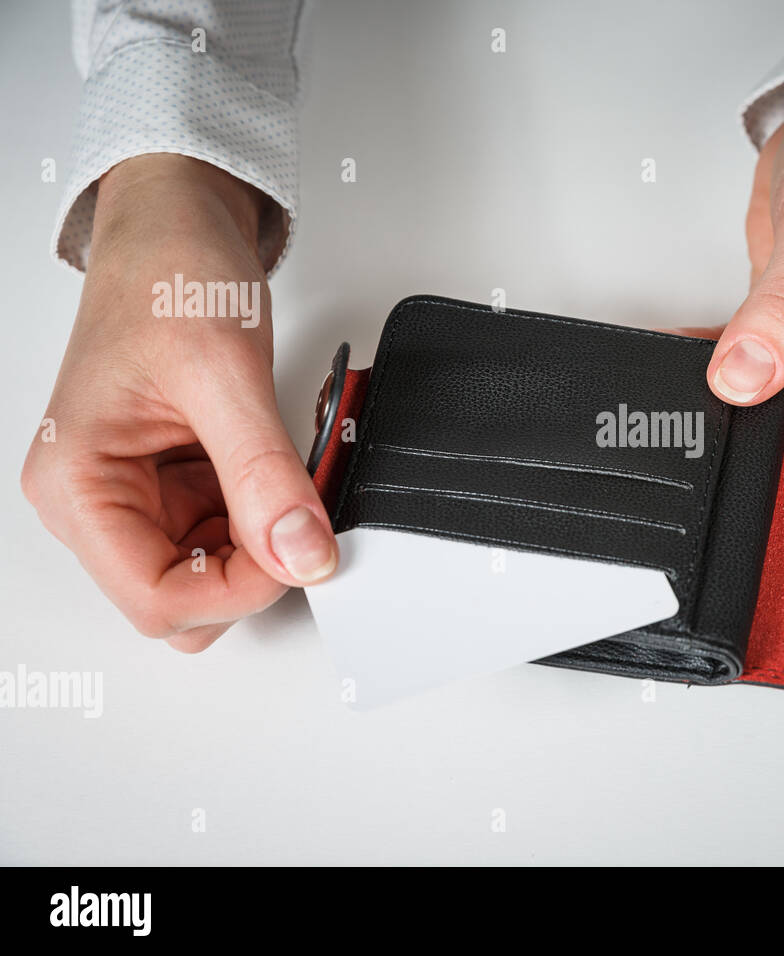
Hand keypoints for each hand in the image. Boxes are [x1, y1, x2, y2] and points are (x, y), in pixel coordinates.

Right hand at [21, 155, 336, 652]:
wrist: (179, 222)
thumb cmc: (171, 274)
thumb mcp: (225, 374)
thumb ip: (264, 475)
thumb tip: (302, 554)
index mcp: (77, 484)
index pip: (156, 598)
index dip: (236, 590)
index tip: (298, 549)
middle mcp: (98, 500)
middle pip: (183, 600)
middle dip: (248, 570)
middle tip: (295, 509)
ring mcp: (139, 494)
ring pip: (213, 573)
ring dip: (262, 540)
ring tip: (284, 469)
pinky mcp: (177, 481)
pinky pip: (231, 533)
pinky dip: (266, 514)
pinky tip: (278, 467)